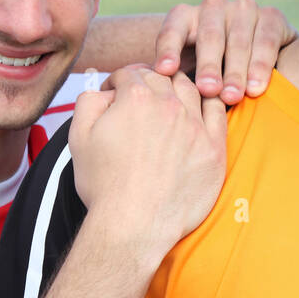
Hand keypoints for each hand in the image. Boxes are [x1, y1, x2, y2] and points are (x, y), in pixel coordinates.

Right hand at [69, 65, 227, 258]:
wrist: (135, 224)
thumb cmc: (105, 185)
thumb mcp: (79, 137)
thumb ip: (89, 101)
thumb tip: (104, 91)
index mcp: (136, 98)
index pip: (130, 73)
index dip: (119, 81)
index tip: (116, 93)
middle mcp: (170, 105)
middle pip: (162, 77)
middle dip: (148, 82)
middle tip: (142, 97)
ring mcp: (196, 125)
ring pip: (191, 89)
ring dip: (178, 88)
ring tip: (170, 101)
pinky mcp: (214, 147)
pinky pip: (218, 112)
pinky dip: (209, 104)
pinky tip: (199, 110)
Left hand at [152, 0, 296, 104]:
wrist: (256, 59)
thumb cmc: (211, 72)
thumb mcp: (189, 71)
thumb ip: (176, 78)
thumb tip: (156, 92)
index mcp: (186, 16)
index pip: (173, 30)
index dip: (168, 50)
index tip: (164, 71)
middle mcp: (213, 6)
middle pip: (209, 37)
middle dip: (208, 66)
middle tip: (208, 90)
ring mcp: (244, 8)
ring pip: (238, 41)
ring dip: (236, 71)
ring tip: (232, 97)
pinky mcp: (272, 15)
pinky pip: (266, 41)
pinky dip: (261, 66)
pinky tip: (256, 88)